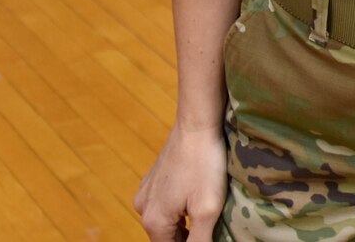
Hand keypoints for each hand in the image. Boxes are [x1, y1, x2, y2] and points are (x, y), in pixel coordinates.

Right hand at [133, 122, 227, 241]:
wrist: (197, 124)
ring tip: (207, 221)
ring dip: (184, 226)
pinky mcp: (153, 180)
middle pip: (166, 238)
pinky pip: (165, 205)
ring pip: (166, 222)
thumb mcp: (207, 209)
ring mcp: (146, 192)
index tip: (206, 237)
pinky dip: (180, 210)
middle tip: (211, 231)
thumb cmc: (204, 165)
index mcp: (153, 221)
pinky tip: (197, 202)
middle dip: (187, 239)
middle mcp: (143, 209)